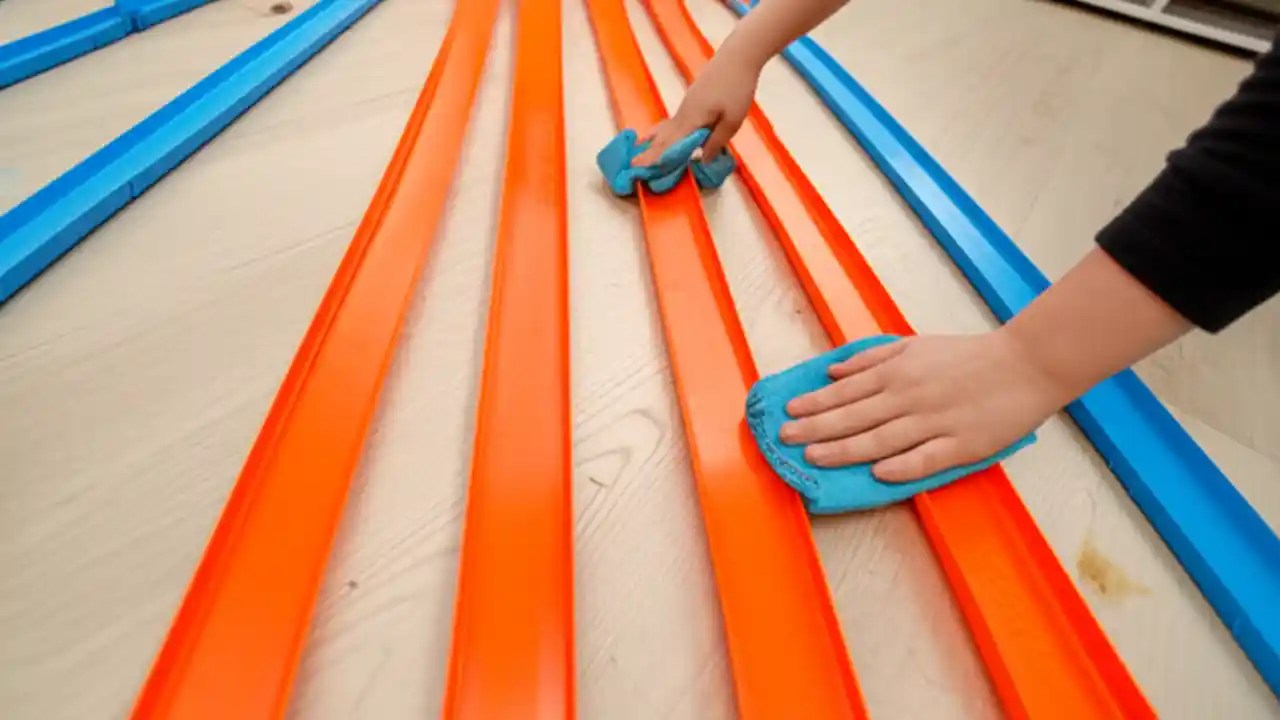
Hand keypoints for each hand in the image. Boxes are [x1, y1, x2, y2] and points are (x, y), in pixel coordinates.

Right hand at [633, 57, 758, 165]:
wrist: (737, 57)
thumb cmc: (737, 88)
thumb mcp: (732, 120)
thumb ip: (716, 141)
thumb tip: (702, 160)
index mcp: (691, 120)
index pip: (669, 144)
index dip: (654, 157)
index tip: (637, 167)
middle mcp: (684, 113)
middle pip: (663, 135)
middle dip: (648, 150)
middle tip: (631, 163)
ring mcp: (686, 105)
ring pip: (667, 127)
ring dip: (654, 140)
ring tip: (640, 148)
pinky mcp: (692, 100)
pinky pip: (673, 120)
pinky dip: (663, 130)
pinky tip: (662, 133)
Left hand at [778, 332, 1069, 481]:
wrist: (1026, 364)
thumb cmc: (968, 356)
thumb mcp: (915, 345)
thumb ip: (872, 358)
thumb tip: (833, 371)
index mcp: (898, 372)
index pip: (846, 391)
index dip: (815, 403)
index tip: (788, 412)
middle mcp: (910, 396)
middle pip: (854, 417)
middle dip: (816, 428)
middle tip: (785, 439)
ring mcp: (935, 422)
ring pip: (881, 440)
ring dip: (844, 450)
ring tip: (814, 457)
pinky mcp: (962, 445)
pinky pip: (925, 460)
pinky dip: (900, 467)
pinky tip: (876, 474)